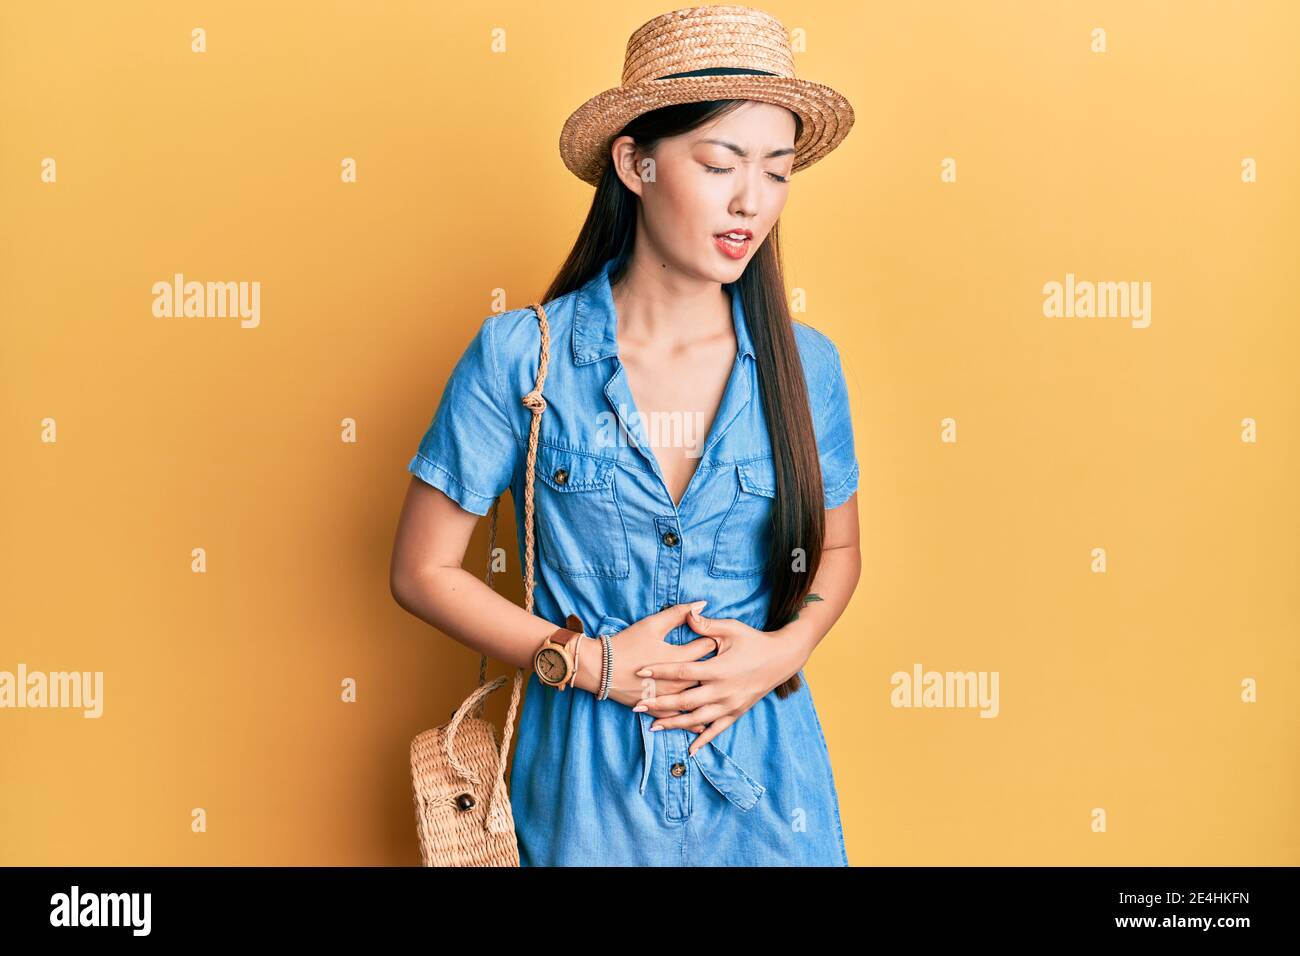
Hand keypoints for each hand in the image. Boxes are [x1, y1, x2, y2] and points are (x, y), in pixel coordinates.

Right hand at [581, 601, 717, 731]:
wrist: (599, 668)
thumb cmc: (627, 643)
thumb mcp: (653, 624)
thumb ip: (679, 613)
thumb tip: (702, 603)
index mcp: (678, 658)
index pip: (707, 647)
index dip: (715, 640)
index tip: (721, 638)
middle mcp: (677, 681)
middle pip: (705, 675)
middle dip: (716, 668)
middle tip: (726, 663)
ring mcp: (667, 697)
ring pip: (695, 699)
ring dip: (708, 695)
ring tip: (722, 691)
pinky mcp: (656, 708)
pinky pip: (678, 717)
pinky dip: (691, 721)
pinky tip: (704, 724)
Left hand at [631, 606, 806, 756]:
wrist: (782, 658)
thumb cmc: (754, 640)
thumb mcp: (731, 629)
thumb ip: (706, 625)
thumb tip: (687, 613)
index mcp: (719, 668)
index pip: (683, 671)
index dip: (660, 671)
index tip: (641, 671)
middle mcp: (723, 690)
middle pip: (685, 701)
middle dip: (659, 704)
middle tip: (637, 706)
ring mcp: (730, 704)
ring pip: (697, 719)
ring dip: (674, 724)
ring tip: (653, 727)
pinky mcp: (737, 712)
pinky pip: (717, 729)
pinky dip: (703, 740)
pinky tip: (690, 749)